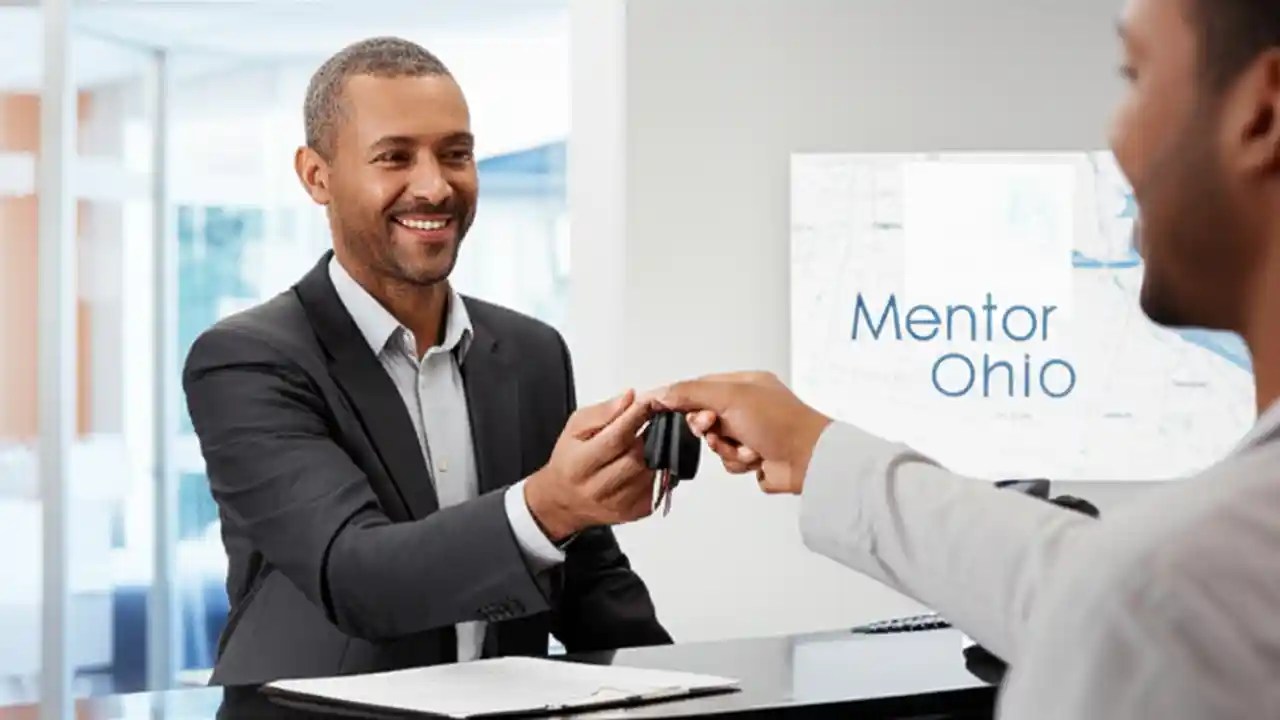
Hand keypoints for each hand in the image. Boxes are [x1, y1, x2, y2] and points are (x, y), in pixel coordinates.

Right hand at [524, 390, 655, 540]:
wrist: (564, 501)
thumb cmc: (569, 460)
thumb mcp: (575, 428)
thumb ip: (602, 412)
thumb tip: (629, 397)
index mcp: (578, 466)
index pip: (614, 439)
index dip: (634, 419)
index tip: (646, 403)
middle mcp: (596, 489)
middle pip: (635, 458)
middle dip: (646, 436)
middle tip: (649, 422)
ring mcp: (617, 505)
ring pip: (648, 472)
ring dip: (652, 453)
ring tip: (644, 441)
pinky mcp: (633, 512)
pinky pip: (655, 486)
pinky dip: (653, 471)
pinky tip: (643, 463)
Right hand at [653, 372, 831, 494]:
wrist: (806, 459)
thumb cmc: (777, 421)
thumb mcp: (729, 396)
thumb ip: (691, 392)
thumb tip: (662, 392)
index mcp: (744, 383)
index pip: (701, 386)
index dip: (683, 398)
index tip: (663, 406)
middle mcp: (747, 405)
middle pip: (704, 416)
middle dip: (708, 427)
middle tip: (715, 426)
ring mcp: (751, 431)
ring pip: (715, 442)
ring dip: (726, 448)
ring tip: (746, 446)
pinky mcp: (754, 456)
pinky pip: (729, 461)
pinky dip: (738, 461)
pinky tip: (755, 458)